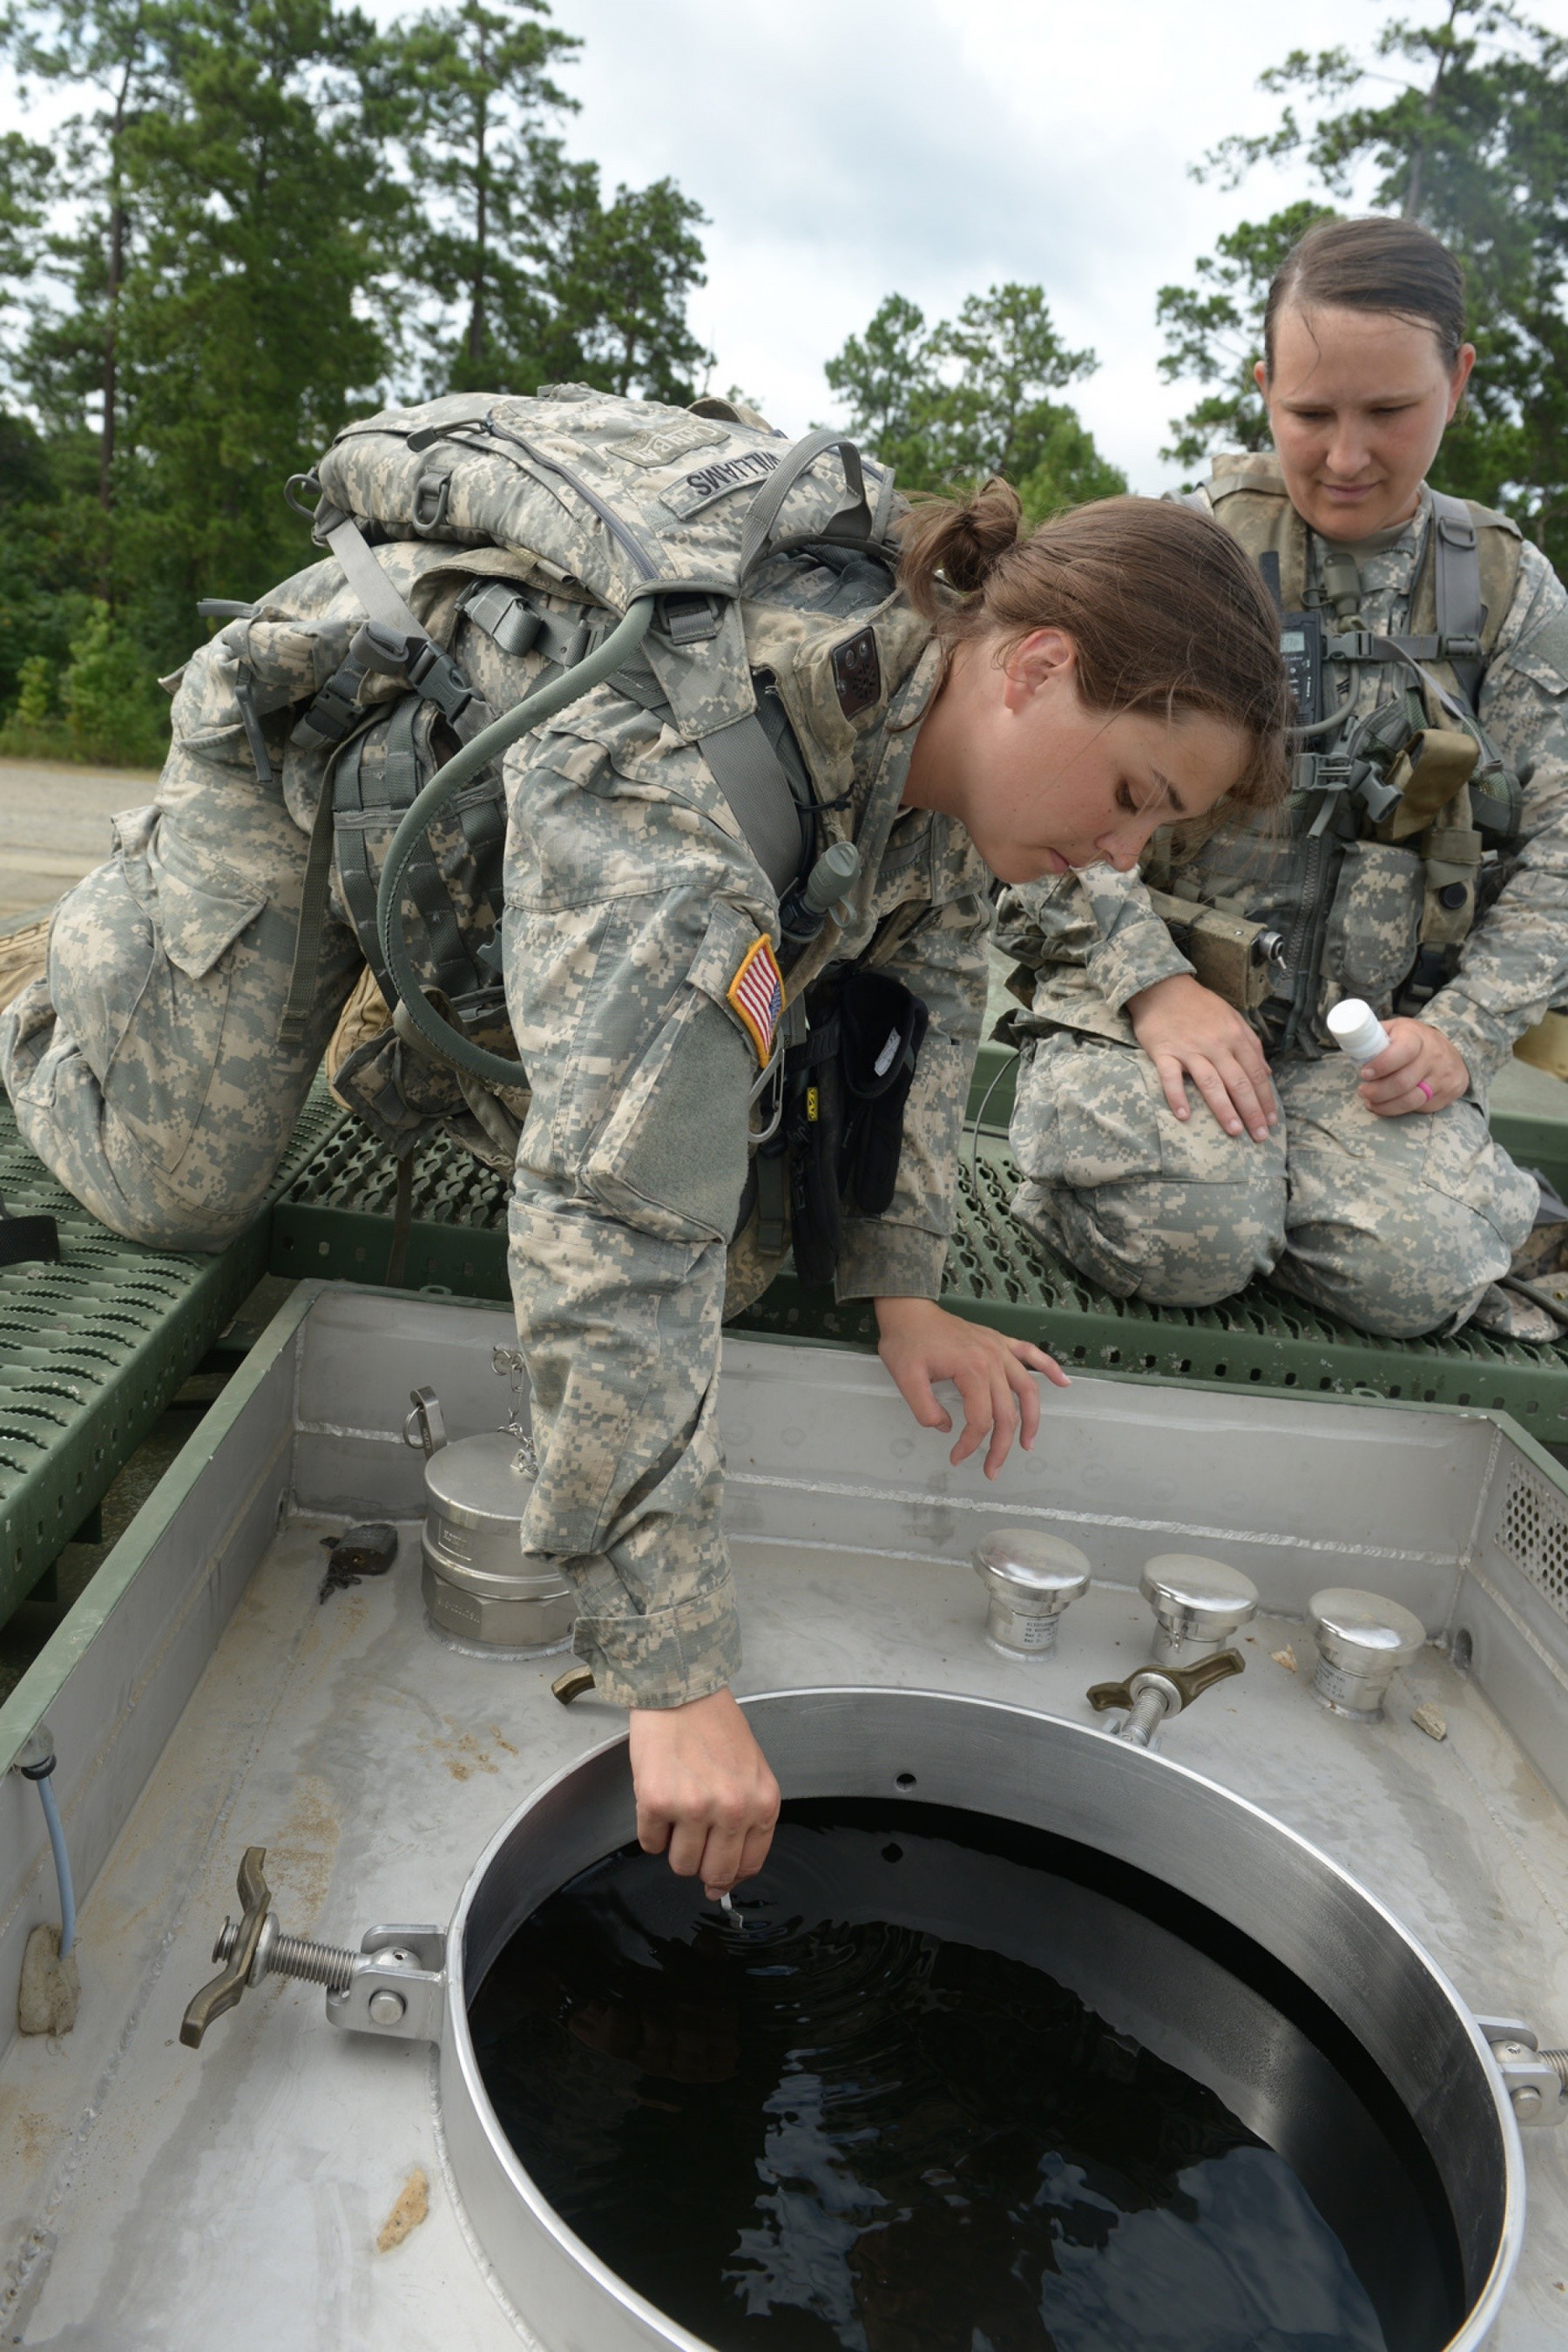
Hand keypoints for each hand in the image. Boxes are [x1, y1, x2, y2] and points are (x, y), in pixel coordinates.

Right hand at [629, 1687, 779, 1898]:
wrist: (682, 1691)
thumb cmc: (715, 1726)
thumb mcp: (751, 1773)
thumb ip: (746, 1821)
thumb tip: (724, 1878)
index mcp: (762, 1804)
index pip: (749, 1865)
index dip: (729, 1875)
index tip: (717, 1877)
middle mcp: (733, 1811)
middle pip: (714, 1873)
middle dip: (700, 1866)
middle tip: (692, 1840)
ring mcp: (694, 1808)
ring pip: (680, 1864)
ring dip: (674, 1846)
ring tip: (676, 1812)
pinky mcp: (657, 1802)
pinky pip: (650, 1843)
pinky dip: (651, 1830)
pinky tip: (658, 1800)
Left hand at [875, 1295, 1068, 1478]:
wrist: (909, 1310)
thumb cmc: (906, 1342)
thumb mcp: (905, 1379)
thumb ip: (925, 1410)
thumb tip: (946, 1428)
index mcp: (971, 1370)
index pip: (980, 1420)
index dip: (970, 1445)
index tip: (955, 1458)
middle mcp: (993, 1360)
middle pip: (1007, 1412)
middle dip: (1001, 1446)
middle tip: (991, 1470)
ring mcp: (999, 1349)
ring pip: (1027, 1390)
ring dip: (1032, 1419)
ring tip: (1028, 1444)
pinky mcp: (1000, 1342)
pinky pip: (1032, 1355)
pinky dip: (1050, 1369)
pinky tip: (1064, 1384)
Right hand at [1126, 973, 1277, 1142]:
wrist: (1163, 987)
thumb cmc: (1199, 1005)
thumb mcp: (1232, 1018)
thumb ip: (1251, 1044)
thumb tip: (1266, 1073)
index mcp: (1235, 1037)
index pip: (1255, 1074)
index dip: (1265, 1099)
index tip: (1271, 1121)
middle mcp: (1216, 1045)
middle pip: (1238, 1083)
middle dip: (1252, 1111)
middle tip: (1260, 1136)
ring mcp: (1189, 1050)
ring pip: (1211, 1083)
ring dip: (1224, 1109)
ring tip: (1234, 1131)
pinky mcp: (1164, 1052)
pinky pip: (1171, 1078)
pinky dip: (1177, 1096)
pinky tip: (1184, 1116)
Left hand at [1357, 1018, 1468, 1116]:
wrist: (1452, 1054)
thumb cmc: (1415, 1040)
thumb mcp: (1398, 1028)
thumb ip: (1378, 1035)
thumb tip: (1354, 1044)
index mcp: (1418, 1037)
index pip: (1402, 1052)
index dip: (1381, 1065)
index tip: (1364, 1074)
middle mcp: (1434, 1056)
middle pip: (1402, 1082)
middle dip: (1377, 1091)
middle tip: (1363, 1091)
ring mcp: (1443, 1077)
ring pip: (1410, 1100)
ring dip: (1385, 1106)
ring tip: (1370, 1102)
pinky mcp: (1447, 1094)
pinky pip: (1420, 1107)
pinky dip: (1399, 1109)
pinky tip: (1388, 1105)